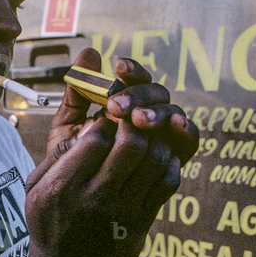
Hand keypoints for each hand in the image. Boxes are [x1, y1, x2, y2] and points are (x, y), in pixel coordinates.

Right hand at [23, 50, 197, 256]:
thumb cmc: (50, 214)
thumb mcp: (40, 173)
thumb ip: (66, 118)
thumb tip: (88, 56)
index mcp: (60, 186)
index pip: (96, 134)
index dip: (107, 116)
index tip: (107, 115)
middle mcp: (93, 199)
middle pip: (131, 144)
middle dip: (135, 122)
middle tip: (131, 119)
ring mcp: (121, 213)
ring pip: (155, 160)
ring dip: (155, 140)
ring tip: (142, 137)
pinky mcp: (143, 223)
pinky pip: (168, 183)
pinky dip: (168, 162)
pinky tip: (154, 159)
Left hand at [45, 48, 197, 162]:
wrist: (75, 205)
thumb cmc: (72, 163)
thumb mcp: (67, 127)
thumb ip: (77, 93)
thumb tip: (90, 52)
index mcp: (122, 103)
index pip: (134, 79)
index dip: (131, 70)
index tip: (118, 67)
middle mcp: (145, 115)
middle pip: (155, 93)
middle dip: (139, 95)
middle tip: (118, 107)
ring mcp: (161, 136)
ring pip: (173, 112)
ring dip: (159, 112)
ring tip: (140, 120)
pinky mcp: (174, 158)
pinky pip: (188, 141)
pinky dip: (186, 131)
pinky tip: (177, 127)